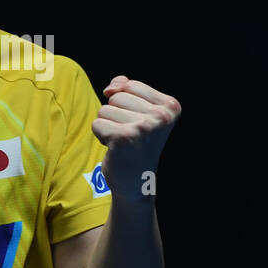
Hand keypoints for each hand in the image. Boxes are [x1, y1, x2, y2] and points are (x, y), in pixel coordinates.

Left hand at [91, 76, 180, 198]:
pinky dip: (101, 136)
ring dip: (108, 126)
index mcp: (170, 106)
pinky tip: (115, 148)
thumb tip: (110, 87)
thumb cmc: (137, 143)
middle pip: (116, 97)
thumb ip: (125, 88)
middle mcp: (161, 116)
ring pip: (104, 109)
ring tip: (123, 142)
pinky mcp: (124, 138)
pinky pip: (97, 124)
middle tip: (130, 136)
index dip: (126, 104)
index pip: (130, 85)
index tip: (138, 124)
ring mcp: (144, 127)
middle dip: (116, 115)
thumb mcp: (139, 110)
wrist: (137, 182)